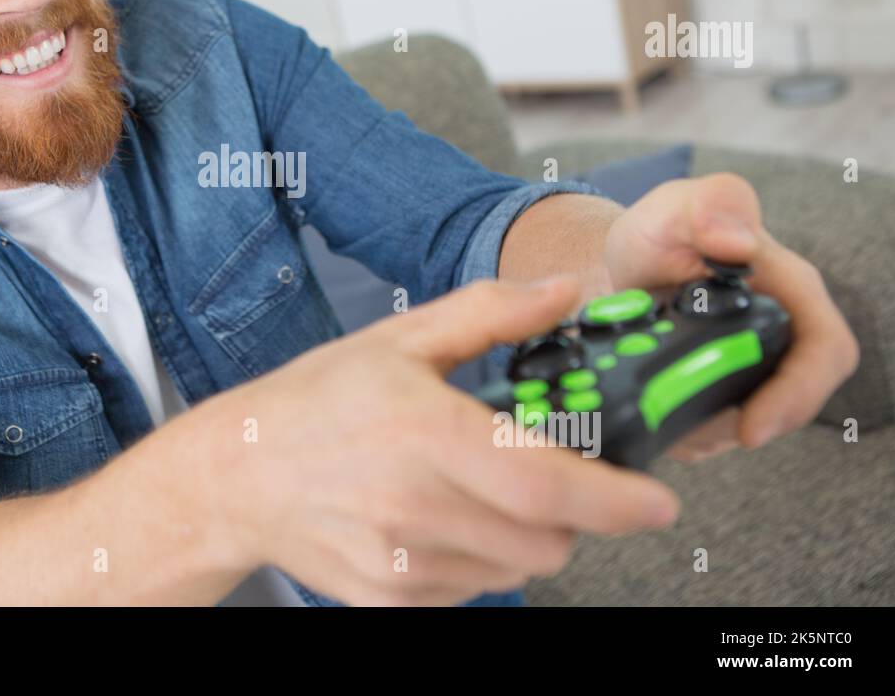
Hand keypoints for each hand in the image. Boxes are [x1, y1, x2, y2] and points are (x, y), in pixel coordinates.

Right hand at [195, 275, 680, 605]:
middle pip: (548, 541)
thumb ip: (489, 313)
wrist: (237, 475)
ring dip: (525, 536)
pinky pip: (473, 591)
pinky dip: (480, 560)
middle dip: (573, 513)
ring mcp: (403, 565)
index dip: (618, 500)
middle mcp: (417, 509)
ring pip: (516, 570)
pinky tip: (439, 519)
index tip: (657, 499)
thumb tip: (562, 294)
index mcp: (426, 434)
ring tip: (478, 492)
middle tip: (549, 476)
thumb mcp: (399, 339)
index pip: (548, 488)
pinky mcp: (391, 601)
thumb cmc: (313, 404)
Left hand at [602, 173, 859, 459]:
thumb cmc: (659, 232)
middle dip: (743, 424)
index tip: (752, 427)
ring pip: (755, 419)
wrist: (625, 262)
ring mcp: (759, 362)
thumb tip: (736, 242)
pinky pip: (723, 425)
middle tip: (689, 431)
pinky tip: (659, 419)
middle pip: (795, 398)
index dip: (798, 394)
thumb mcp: (674, 207)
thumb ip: (710, 206)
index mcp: (791, 288)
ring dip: (711, 431)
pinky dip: (691, 430)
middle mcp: (785, 330)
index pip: (824, 350)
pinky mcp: (729, 385)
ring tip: (664, 419)